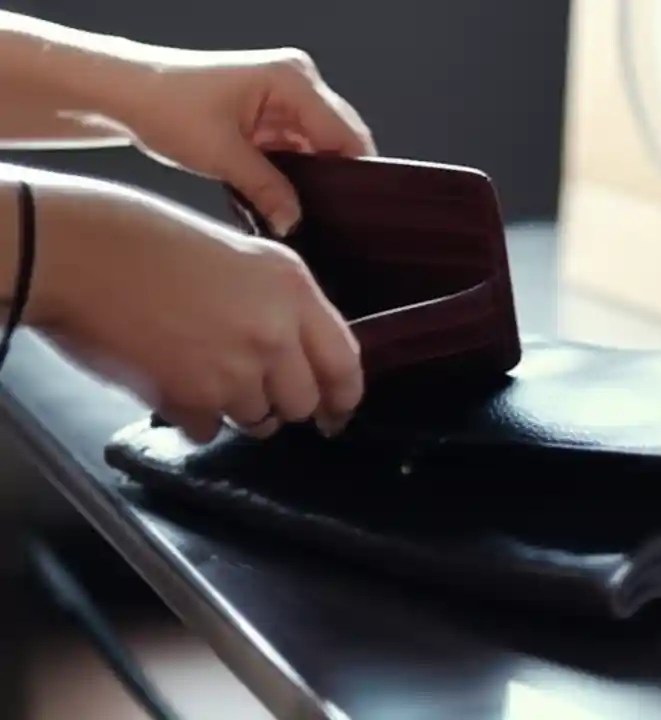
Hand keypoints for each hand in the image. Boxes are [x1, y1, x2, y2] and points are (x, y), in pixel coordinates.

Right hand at [30, 178, 362, 441]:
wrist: (82, 255)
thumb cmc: (152, 244)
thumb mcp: (244, 258)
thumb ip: (282, 307)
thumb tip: (300, 355)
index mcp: (294, 292)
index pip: (345, 364)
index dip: (343, 398)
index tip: (337, 414)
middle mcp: (275, 334)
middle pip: (302, 402)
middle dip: (280, 402)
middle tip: (251, 385)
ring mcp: (235, 371)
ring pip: (257, 419)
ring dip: (236, 408)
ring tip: (201, 368)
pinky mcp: (193, 399)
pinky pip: (209, 429)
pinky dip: (194, 417)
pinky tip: (173, 380)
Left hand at [106, 46, 375, 235]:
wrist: (124, 93)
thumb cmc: (166, 106)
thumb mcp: (222, 157)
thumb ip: (268, 191)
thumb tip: (296, 222)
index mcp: (293, 80)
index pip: (345, 134)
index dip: (351, 174)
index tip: (349, 213)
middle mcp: (296, 81)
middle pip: (337, 138)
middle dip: (333, 176)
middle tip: (326, 217)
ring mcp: (284, 94)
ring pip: (317, 145)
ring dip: (310, 175)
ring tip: (299, 208)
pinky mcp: (270, 110)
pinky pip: (296, 145)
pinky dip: (292, 169)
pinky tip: (283, 194)